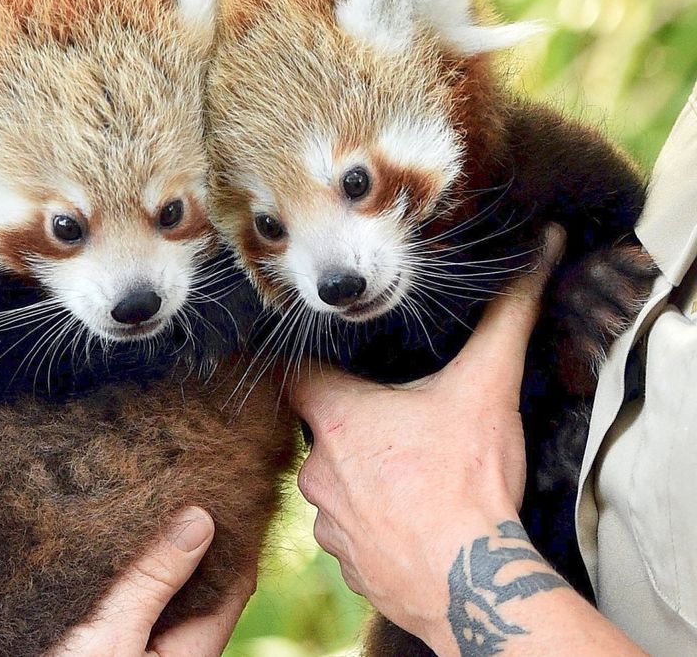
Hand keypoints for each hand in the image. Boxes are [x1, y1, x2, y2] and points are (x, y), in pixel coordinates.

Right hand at [51, 507, 252, 656]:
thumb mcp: (110, 631)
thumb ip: (154, 579)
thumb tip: (200, 521)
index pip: (232, 587)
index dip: (233, 538)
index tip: (226, 491)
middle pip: (201, 589)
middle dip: (194, 541)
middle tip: (184, 485)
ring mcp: (144, 654)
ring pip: (167, 597)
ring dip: (159, 556)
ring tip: (152, 505)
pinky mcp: (112, 648)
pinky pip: (137, 607)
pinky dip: (134, 577)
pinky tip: (118, 549)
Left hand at [290, 226, 565, 644]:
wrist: (471, 583)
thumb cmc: (467, 482)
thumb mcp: (487, 387)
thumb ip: (507, 318)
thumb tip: (538, 253)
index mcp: (335, 418)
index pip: (296, 375)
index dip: (313, 363)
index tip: (327, 359)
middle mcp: (316, 471)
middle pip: (324, 431)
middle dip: (358, 426)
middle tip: (404, 424)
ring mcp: (328, 524)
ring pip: (339, 487)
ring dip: (368, 480)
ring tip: (416, 478)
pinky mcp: (347, 566)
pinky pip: (354, 535)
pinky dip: (379, 526)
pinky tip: (415, 521)